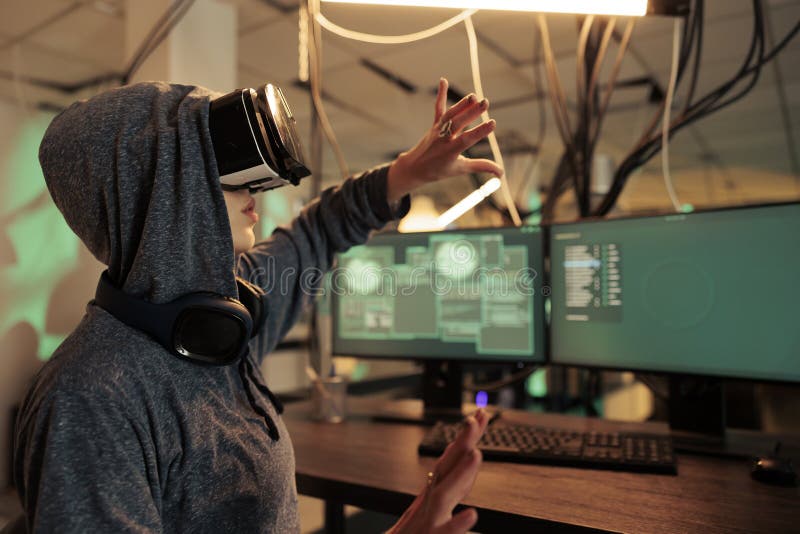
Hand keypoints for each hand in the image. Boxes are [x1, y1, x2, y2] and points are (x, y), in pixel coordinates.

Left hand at [387, 78, 502, 202]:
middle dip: (471, 113)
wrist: (415, 167)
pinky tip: (443, 80)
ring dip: (462, 104)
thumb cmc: (439, 170)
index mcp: (451, 151)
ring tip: (474, 96)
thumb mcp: (461, 170)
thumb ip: (481, 167)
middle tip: (485, 102)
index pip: (468, 139)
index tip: (492, 123)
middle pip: (458, 123)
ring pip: (450, 114)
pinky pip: (438, 108)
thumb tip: (501, 173)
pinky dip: (441, 95)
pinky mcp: (435, 124)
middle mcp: (444, 138)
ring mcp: (438, 129)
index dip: (480, 131)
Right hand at [388, 410, 489, 533]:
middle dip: (462, 442)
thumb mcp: (431, 505)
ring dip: (460, 474)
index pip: (450, 459)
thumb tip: (469, 461)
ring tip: (475, 455)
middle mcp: (429, 502)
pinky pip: (443, 532)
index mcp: (432, 492)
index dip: (465, 437)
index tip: (479, 416)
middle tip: (477, 419)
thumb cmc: (411, 533)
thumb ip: (451, 486)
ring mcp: (428, 521)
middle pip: (446, 467)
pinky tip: (471, 515)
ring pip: (444, 495)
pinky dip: (456, 524)